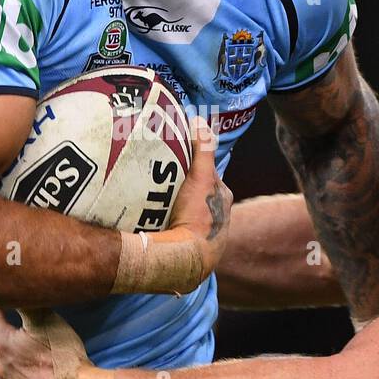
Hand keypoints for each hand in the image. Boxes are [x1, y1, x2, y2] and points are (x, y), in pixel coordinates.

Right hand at [163, 118, 232, 276]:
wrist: (186, 259)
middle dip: (184, 190)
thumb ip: (202, 148)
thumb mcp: (201, 177)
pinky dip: (169, 227)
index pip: (209, 178)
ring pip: (188, 216)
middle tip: (163, 183)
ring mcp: (205, 237)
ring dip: (175, 210)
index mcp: (223, 201)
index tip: (177, 163)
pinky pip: (178, 233)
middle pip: (199, 197)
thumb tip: (198, 119)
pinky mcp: (190, 252)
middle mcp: (219, 220)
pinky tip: (155, 225)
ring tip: (154, 203)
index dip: (195, 168)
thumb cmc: (197, 217)